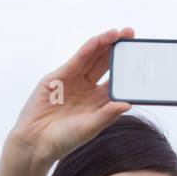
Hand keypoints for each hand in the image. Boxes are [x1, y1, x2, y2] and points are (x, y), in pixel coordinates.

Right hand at [6, 27, 135, 165]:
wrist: (35, 142)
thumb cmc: (64, 140)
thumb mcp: (89, 128)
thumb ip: (107, 115)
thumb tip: (128, 103)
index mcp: (98, 102)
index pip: (116, 81)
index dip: (127, 69)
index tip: (141, 57)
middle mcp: (87, 89)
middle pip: (105, 65)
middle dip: (117, 49)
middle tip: (131, 33)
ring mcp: (73, 81)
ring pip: (91, 59)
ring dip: (104, 44)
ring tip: (118, 33)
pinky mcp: (58, 77)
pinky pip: (76, 60)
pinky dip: (87, 49)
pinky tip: (98, 40)